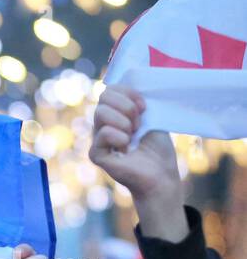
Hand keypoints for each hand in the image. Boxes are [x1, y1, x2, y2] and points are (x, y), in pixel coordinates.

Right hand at [88, 85, 187, 242]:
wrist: (160, 174)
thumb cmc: (158, 149)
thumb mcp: (151, 117)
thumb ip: (137, 102)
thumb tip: (128, 84)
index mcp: (114, 115)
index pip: (110, 90)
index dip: (128, 92)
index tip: (144, 107)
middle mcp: (102, 125)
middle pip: (103, 97)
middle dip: (127, 106)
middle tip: (138, 123)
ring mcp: (97, 140)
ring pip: (101, 113)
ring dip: (124, 122)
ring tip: (133, 136)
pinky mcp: (96, 154)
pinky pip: (103, 134)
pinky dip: (120, 137)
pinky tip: (126, 149)